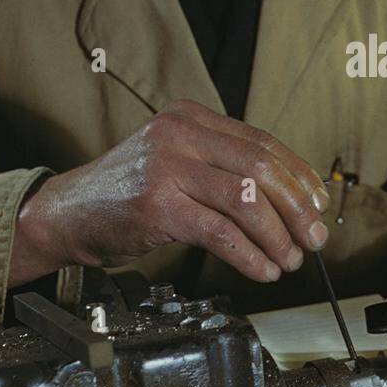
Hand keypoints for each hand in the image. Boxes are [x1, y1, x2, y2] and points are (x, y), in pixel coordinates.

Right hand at [9, 100, 330, 285]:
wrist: (68, 214)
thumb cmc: (127, 193)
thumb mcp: (175, 162)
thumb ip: (222, 167)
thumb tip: (292, 198)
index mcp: (189, 117)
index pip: (262, 142)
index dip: (299, 175)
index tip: (319, 204)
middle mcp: (179, 134)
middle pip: (262, 167)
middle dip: (297, 208)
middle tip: (315, 238)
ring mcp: (166, 168)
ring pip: (247, 200)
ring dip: (278, 236)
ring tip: (289, 259)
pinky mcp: (157, 206)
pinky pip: (221, 233)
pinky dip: (251, 255)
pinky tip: (263, 270)